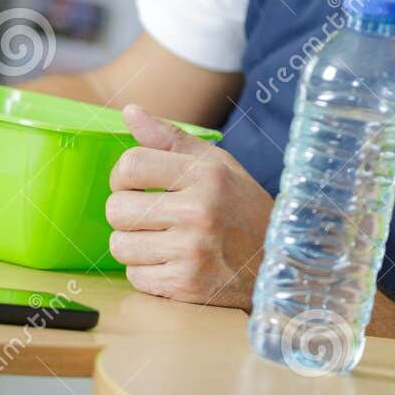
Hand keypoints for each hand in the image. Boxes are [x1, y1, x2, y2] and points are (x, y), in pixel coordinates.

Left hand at [106, 104, 272, 308]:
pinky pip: (135, 276)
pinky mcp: (185, 284)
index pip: (130, 165)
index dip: (124, 177)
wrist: (277, 260)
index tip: (139, 185)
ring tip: (165, 240)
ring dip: (136, 245)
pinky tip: (174, 263)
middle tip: (153, 216)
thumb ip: (171, 138)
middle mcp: (199, 211)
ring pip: (120, 245)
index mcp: (207, 175)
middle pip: (117, 209)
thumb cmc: (242, 207)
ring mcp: (191, 250)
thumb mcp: (218, 165)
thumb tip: (129, 110)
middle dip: (128, 213)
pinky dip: (148, 272)